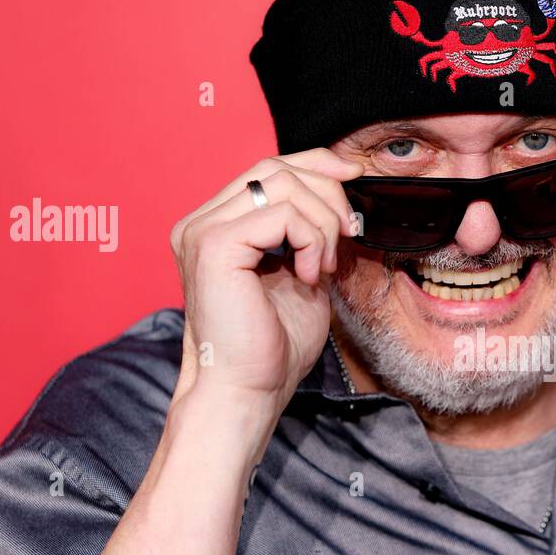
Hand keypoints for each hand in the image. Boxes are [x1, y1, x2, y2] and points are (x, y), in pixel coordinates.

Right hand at [169, 148, 363, 412]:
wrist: (247, 391)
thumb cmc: (272, 347)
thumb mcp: (302, 276)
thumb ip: (310, 236)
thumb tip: (342, 203)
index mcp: (216, 227)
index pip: (267, 169)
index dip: (316, 164)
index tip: (354, 177)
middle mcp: (201, 222)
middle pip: (275, 166)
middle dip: (327, 192)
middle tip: (349, 234)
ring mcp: (202, 230)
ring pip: (281, 183)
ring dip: (322, 221)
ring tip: (326, 266)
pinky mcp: (214, 245)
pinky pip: (282, 213)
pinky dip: (311, 240)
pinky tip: (311, 275)